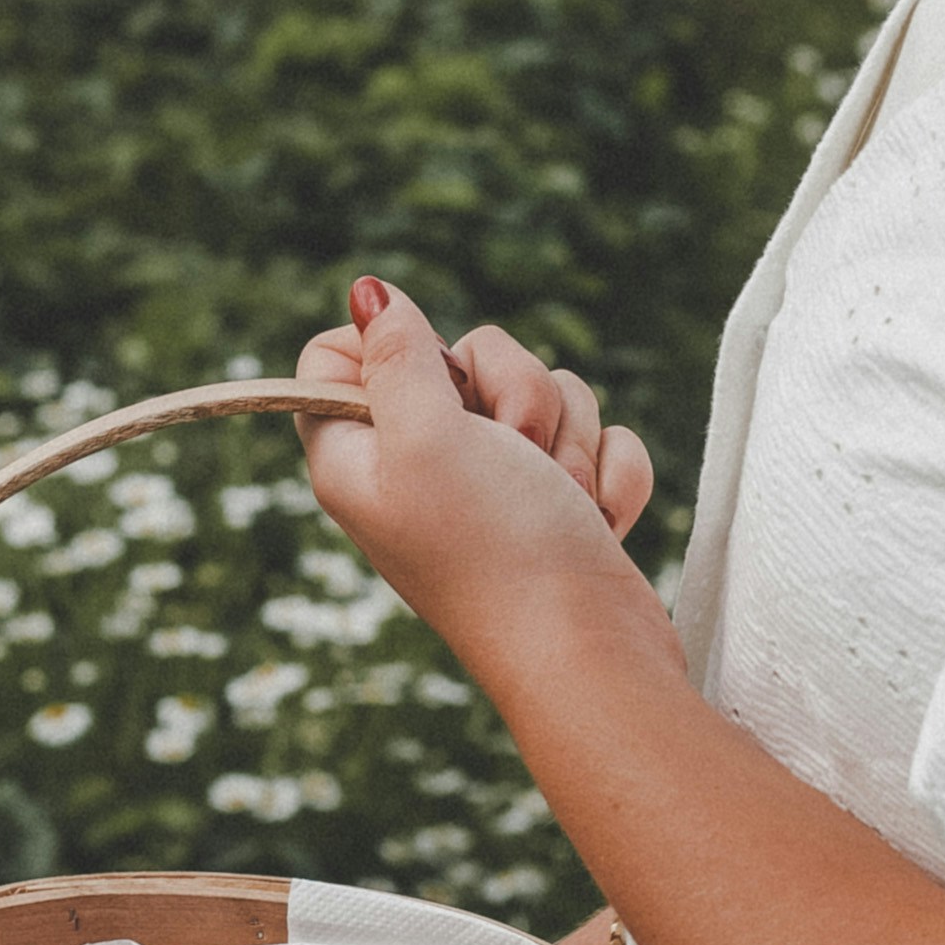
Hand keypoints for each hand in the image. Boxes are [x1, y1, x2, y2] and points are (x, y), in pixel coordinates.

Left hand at [296, 279, 661, 692]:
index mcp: (359, 454)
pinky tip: (592, 522)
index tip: (430, 382)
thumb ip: (395, 358)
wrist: (592, 651)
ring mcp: (494, 487)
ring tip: (555, 502)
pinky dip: (604, 475)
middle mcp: (419, 467)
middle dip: (513, 393)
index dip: (393, 348)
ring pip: (541, 391)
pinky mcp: (558, 503)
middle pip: (463, 357)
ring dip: (565, 439)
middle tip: (510, 453)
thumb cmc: (499, 550)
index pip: (341, 354)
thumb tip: (367, 294)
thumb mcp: (426, 437)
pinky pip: (592, 438)